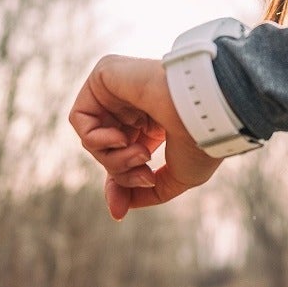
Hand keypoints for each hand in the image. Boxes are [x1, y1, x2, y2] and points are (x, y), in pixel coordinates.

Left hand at [68, 54, 222, 219]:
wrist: (207, 110)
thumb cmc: (202, 140)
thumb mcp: (177, 177)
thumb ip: (146, 193)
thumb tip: (118, 209)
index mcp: (157, 122)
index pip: (123, 156)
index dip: (119, 183)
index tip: (119, 211)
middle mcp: (137, 105)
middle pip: (107, 151)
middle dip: (119, 172)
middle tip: (145, 172)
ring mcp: (122, 89)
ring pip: (93, 138)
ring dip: (111, 158)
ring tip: (140, 154)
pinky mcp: (106, 75)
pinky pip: (80, 118)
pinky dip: (94, 138)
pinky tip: (120, 137)